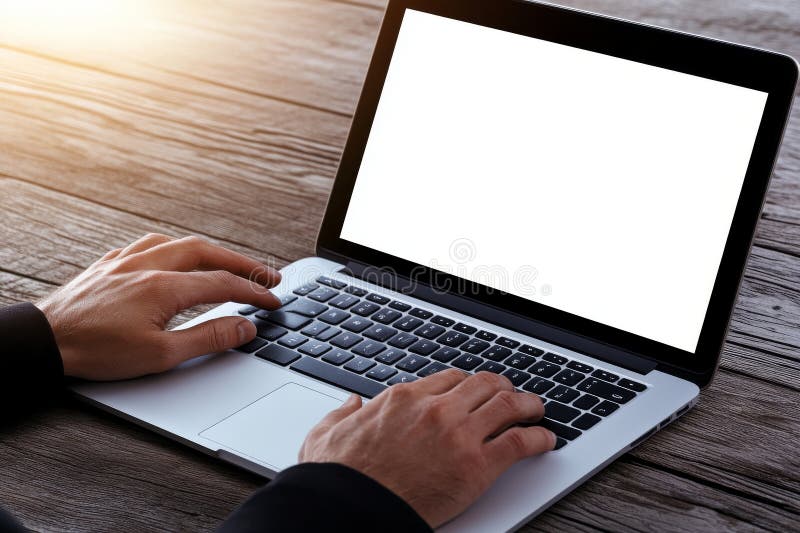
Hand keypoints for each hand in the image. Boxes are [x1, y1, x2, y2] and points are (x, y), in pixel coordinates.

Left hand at [38, 233, 280, 379]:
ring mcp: (126, 260)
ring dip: (210, 251)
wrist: (43, 342)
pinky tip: (175, 256)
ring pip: (178, 243)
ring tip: (227, 262)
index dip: (254, 292)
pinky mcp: (109, 264)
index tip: (274, 299)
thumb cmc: (96, 351)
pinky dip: (174, 248)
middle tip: (264, 275)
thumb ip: (207, 338)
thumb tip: (244, 327)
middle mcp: (148, 264)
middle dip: (241, 263)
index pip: (224, 284)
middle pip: (208, 252)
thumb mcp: (160, 355)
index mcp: (164, 286)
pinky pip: (150, 244)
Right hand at [299, 369, 554, 527]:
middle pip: (483, 384)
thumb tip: (351, 403)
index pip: (449, 378)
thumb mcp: (326, 434)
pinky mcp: (476, 465)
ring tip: (537, 408)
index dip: (468, 382)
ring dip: (527, 404)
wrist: (354, 508)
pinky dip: (538, 438)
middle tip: (511, 392)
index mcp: (403, 398)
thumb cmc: (340, 476)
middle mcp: (436, 409)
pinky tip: (545, 440)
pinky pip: (519, 442)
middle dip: (501, 385)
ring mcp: (459, 434)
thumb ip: (342, 413)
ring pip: (507, 405)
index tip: (474, 388)